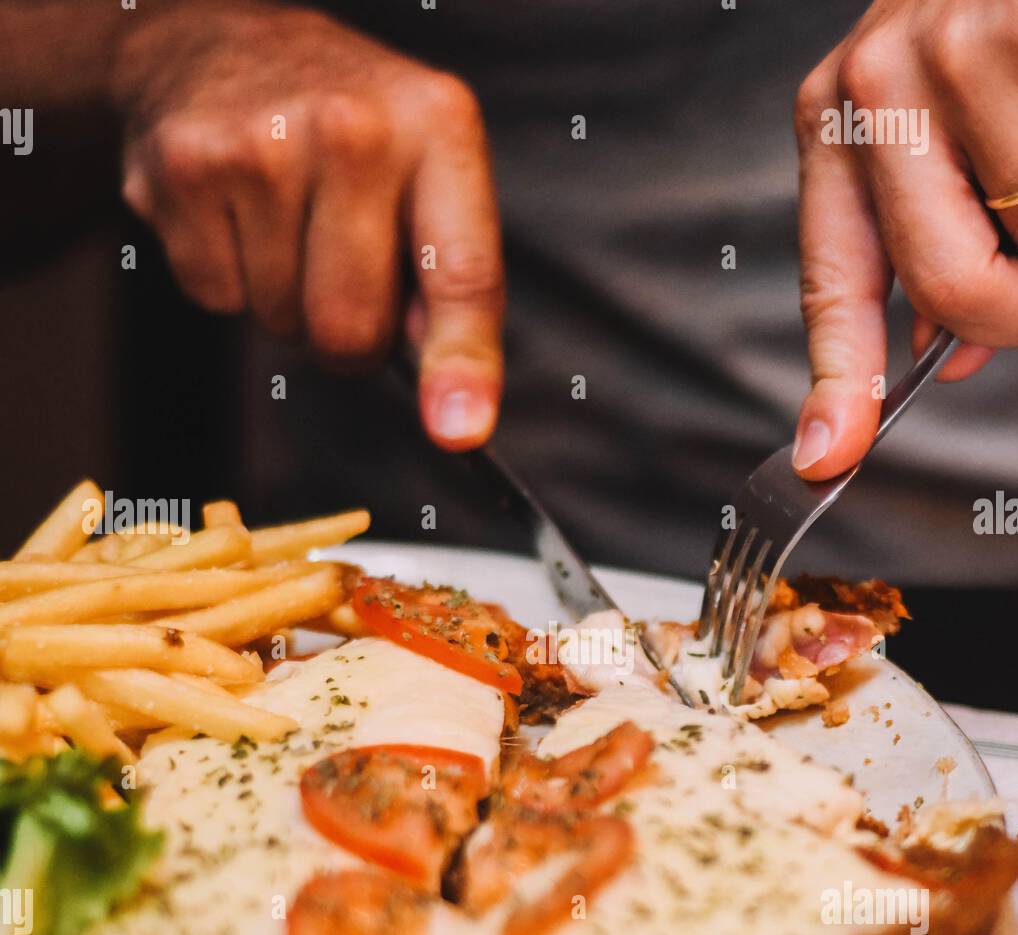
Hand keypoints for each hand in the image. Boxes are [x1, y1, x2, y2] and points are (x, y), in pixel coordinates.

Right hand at [112, 1, 503, 450]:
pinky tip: (235, 213)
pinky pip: (216, 297)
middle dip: (345, 336)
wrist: (218, 46)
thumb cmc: (347, 136)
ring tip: (285, 221)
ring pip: (281, 321)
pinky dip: (224, 277)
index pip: (461, 273)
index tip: (459, 433)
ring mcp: (263, 143)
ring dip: (283, 300)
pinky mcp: (186, 167)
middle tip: (337, 270)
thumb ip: (451, 287)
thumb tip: (455, 413)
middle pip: (351, 328)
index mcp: (438, 128)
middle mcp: (355, 127)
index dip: (460, 364)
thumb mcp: (429, 178)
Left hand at [793, 0, 1017, 477]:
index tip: (828, 455)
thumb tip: (949, 352)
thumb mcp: (946, 130)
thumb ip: (942, 241)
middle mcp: (879, 85)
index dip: (838, 378)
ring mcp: (961, 53)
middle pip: (950, 285)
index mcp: (838, 119)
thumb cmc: (1011, 18)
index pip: (832, 278)